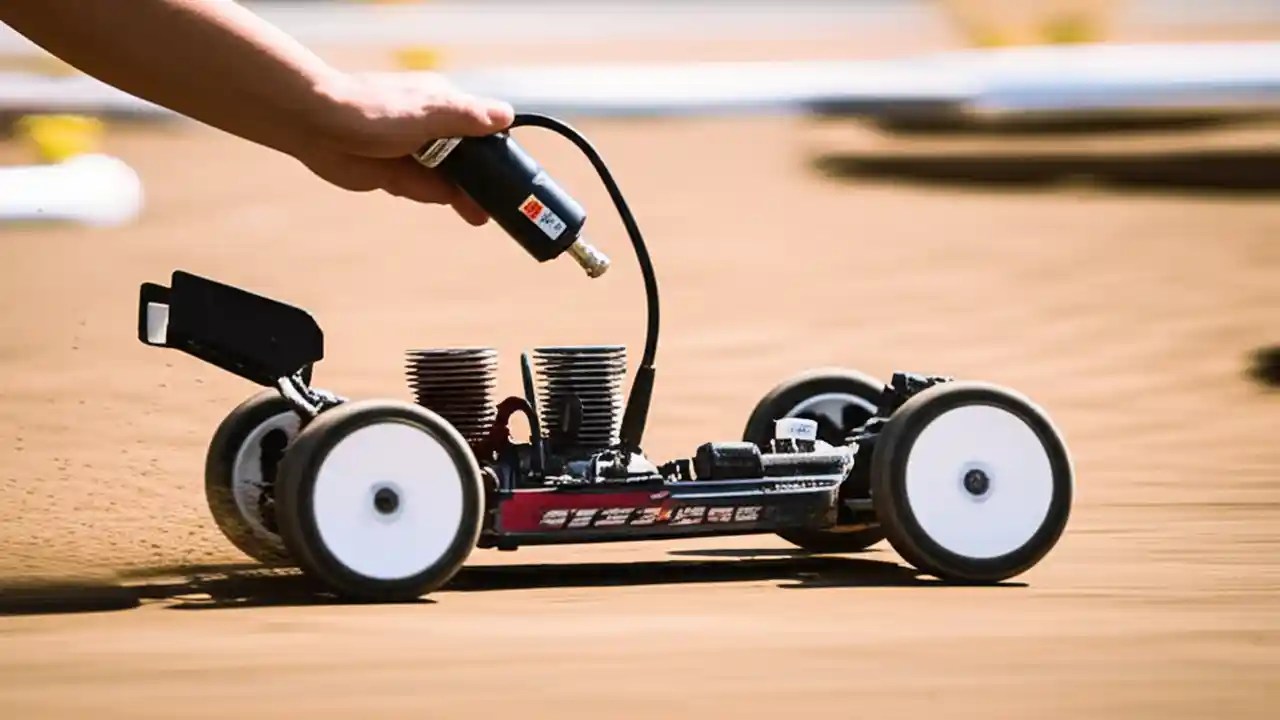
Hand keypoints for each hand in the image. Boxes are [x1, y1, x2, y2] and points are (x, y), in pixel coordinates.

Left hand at [300, 72, 513, 225]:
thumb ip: (467, 117)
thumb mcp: (429, 113)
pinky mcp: (395, 173)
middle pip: (467, 159)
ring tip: (480, 215)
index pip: (482, 129)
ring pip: (446, 178)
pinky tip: (449, 207)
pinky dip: (433, 196)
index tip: (516, 174)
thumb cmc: (372, 111)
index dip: (497, 152)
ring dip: (461, 196)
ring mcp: (413, 152)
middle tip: (502, 207)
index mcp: (444, 105)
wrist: (318, 127)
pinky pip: (422, 189)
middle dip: (482, 182)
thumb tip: (506, 116)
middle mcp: (431, 127)